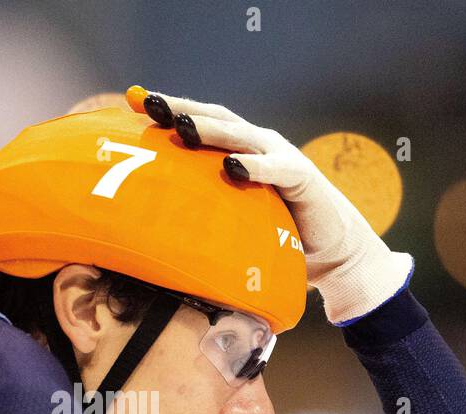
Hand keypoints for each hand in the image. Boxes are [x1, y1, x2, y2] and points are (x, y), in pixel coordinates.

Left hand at [127, 86, 412, 324]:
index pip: (199, 124)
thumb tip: (145, 234)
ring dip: (210, 130)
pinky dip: (255, 166)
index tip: (133, 105)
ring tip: (181, 127)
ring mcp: (280, 158)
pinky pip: (277, 169)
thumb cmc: (273, 240)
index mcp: (237, 153)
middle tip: (149, 104)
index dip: (169, 113)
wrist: (331, 257)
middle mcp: (257, 147)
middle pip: (214, 120)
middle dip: (181, 110)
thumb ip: (199, 217)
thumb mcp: (229, 224)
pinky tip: (233, 167)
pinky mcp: (303, 178)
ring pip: (241, 136)